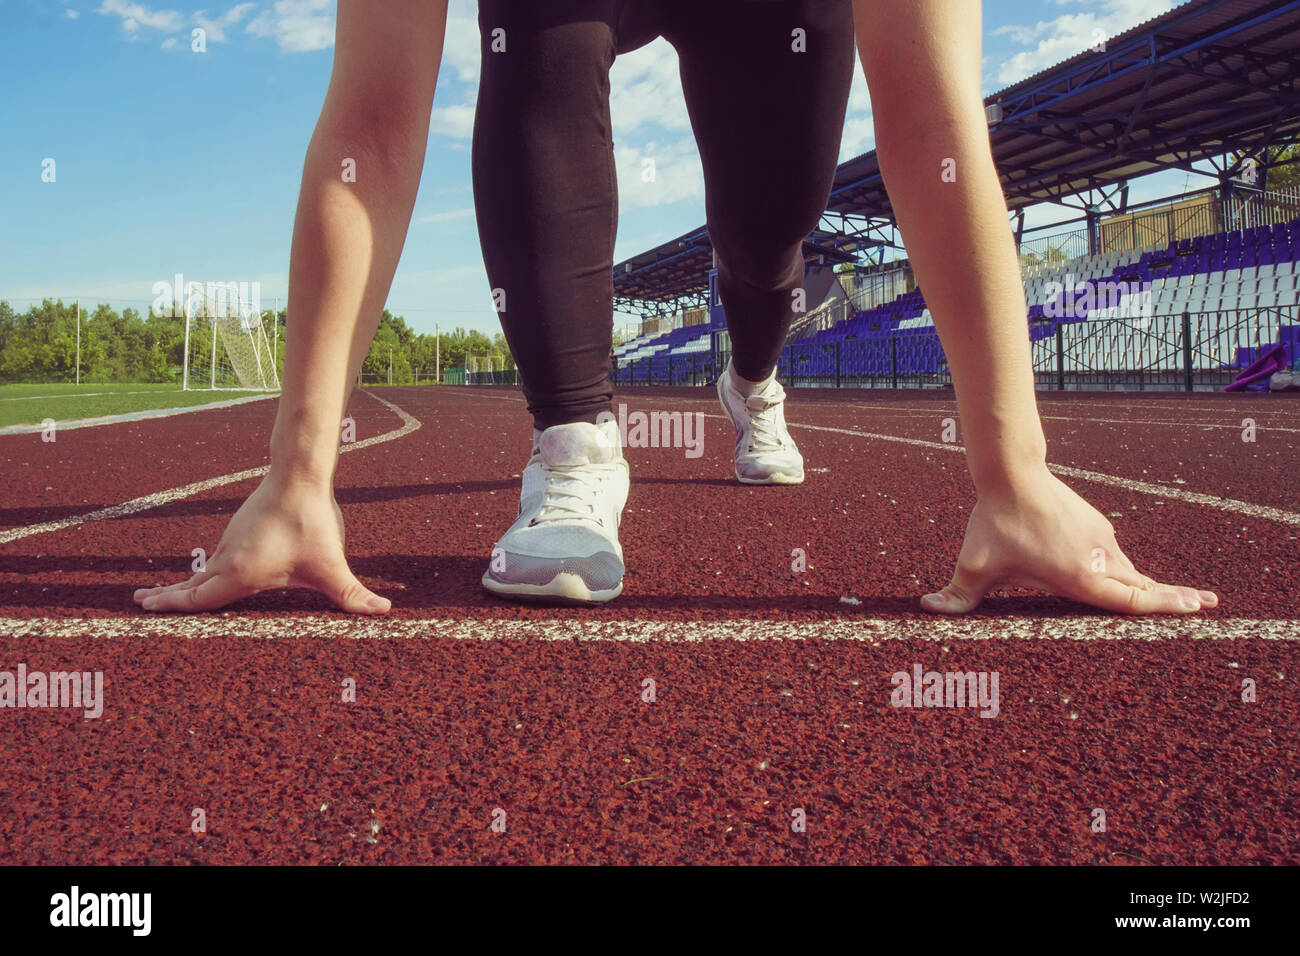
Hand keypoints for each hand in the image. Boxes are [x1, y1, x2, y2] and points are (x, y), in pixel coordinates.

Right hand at [132, 473, 390, 613]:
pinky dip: (204, 567)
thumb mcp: (331, 565)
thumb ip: (353, 594)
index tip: (146, 608)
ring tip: (169, 593)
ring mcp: (232, 540)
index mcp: (240, 574)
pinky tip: (210, 569)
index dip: (173, 606)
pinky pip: (217, 555)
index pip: (198, 598)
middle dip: (169, 597)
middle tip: (141, 602)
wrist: (299, 475)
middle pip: (193, 584)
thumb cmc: (311, 521)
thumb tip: (384, 612)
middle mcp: (228, 557)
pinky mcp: (241, 527)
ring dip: (187, 582)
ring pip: (204, 568)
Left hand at [923, 468, 1218, 614]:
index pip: (1130, 599)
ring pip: (1128, 569)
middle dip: (1175, 598)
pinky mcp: (1094, 524)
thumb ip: (956, 594)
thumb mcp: (973, 564)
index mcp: (1078, 575)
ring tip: (1177, 597)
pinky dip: (1125, 569)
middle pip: (1143, 586)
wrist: (1011, 472)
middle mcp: (1098, 557)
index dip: (1163, 607)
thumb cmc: (994, 521)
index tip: (1197, 609)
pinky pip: (1114, 554)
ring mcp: (1100, 538)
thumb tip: (927, 608)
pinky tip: (1126, 575)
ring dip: (1148, 586)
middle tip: (1207, 605)